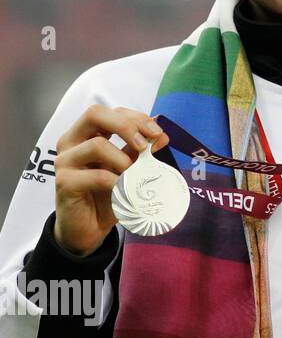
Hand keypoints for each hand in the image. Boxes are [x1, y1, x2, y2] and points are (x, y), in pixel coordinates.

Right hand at [53, 105, 169, 256]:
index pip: (110, 111)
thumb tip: (161, 135)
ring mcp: (64, 161)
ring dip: (124, 160)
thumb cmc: (107, 193)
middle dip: (126, 126)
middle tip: (144, 146)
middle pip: (94, 114)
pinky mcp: (64, 183)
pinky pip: (97, 175)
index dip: (135, 118)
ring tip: (134, 175)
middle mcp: (71, 142)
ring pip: (97, 145)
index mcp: (85, 133)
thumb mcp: (129, 168)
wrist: (89, 227)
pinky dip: (118, 182)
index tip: (157, 134)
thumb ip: (140, 151)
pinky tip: (125, 191)